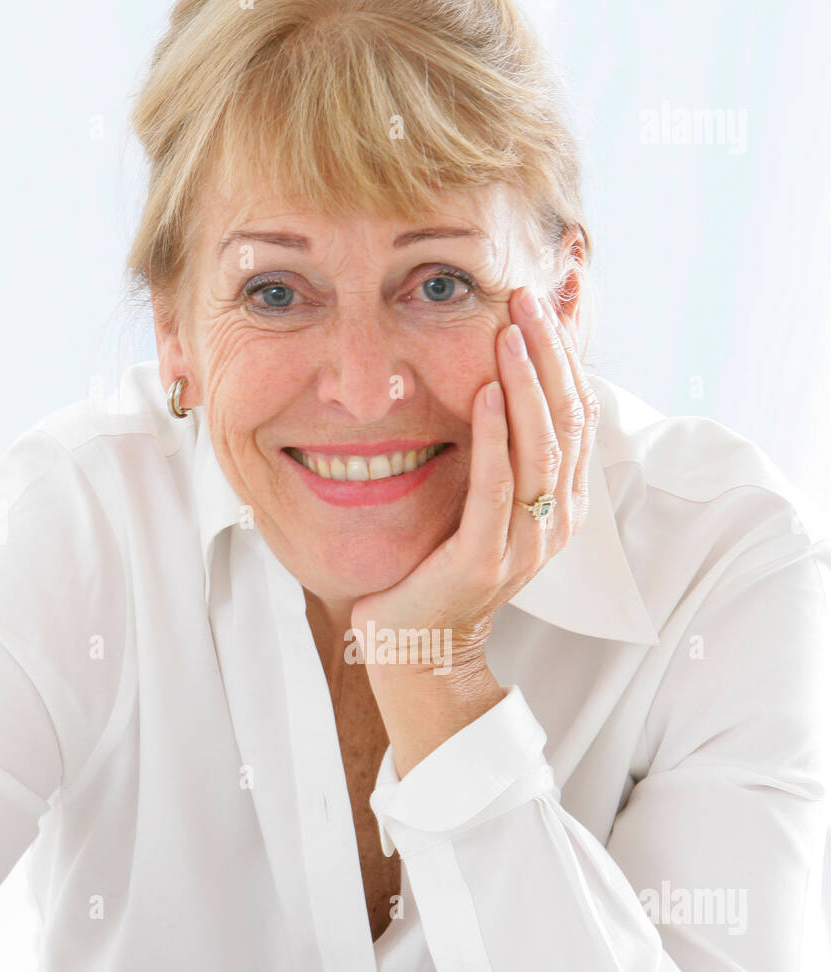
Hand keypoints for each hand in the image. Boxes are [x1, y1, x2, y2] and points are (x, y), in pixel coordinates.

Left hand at [351, 285, 598, 668]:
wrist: (420, 647)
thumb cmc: (442, 568)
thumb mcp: (482, 501)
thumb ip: (500, 451)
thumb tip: (498, 380)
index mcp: (562, 503)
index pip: (579, 414)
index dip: (567, 355)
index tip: (547, 301)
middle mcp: (555, 521)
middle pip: (568, 421)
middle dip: (550, 353)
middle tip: (528, 296)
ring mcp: (524, 543)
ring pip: (542, 448)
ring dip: (527, 384)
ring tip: (511, 331)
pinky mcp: (485, 558)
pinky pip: (497, 487)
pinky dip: (494, 436)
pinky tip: (485, 392)